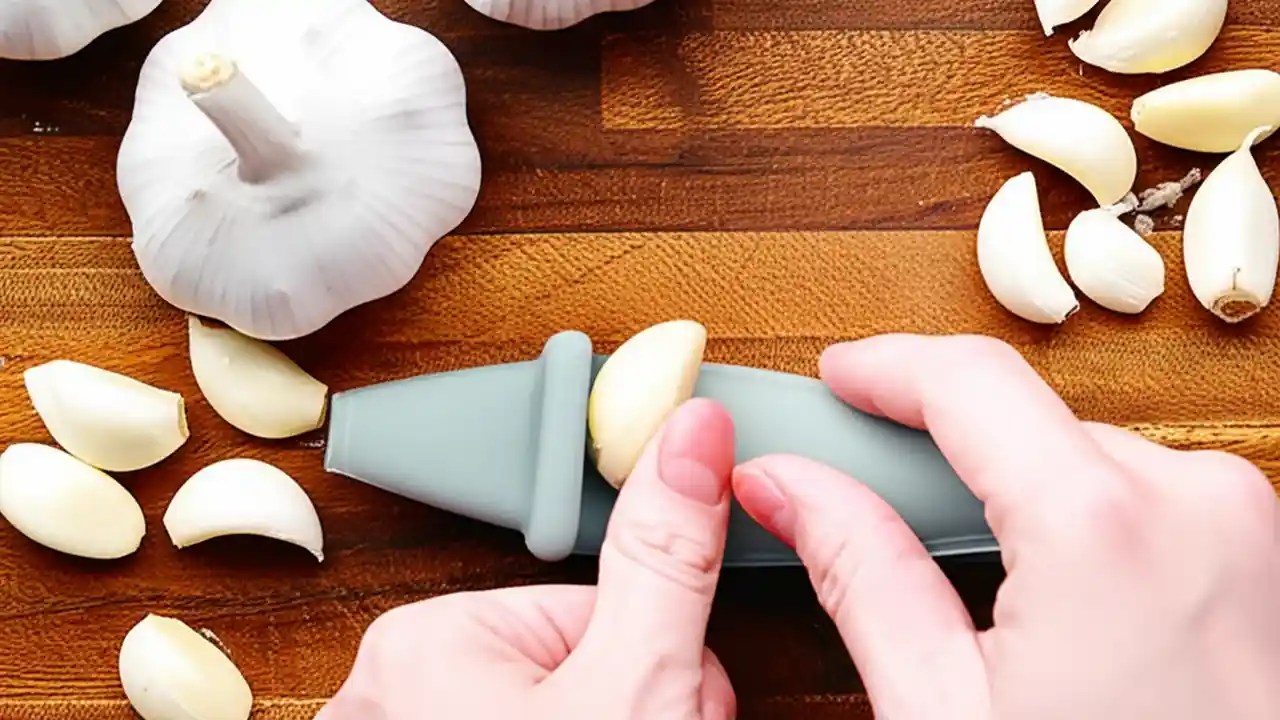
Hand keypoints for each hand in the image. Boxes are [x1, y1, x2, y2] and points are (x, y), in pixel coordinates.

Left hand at [315, 398, 737, 719]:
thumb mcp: (632, 687)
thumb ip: (664, 560)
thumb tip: (690, 429)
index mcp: (425, 638)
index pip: (585, 606)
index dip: (648, 660)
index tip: (670, 705)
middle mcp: (386, 688)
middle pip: (568, 658)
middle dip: (627, 698)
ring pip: (550, 702)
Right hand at [732, 334, 1279, 718]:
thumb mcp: (944, 711)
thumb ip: (859, 573)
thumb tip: (788, 486)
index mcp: (1102, 528)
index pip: (970, 380)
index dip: (887, 366)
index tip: (841, 376)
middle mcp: (1194, 502)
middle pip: (1028, 420)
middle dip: (945, 446)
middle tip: (869, 491)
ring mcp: (1243, 528)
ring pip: (1086, 458)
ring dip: (1017, 491)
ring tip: (966, 570)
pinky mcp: (1260, 559)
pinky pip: (1146, 498)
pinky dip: (1080, 522)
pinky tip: (1046, 595)